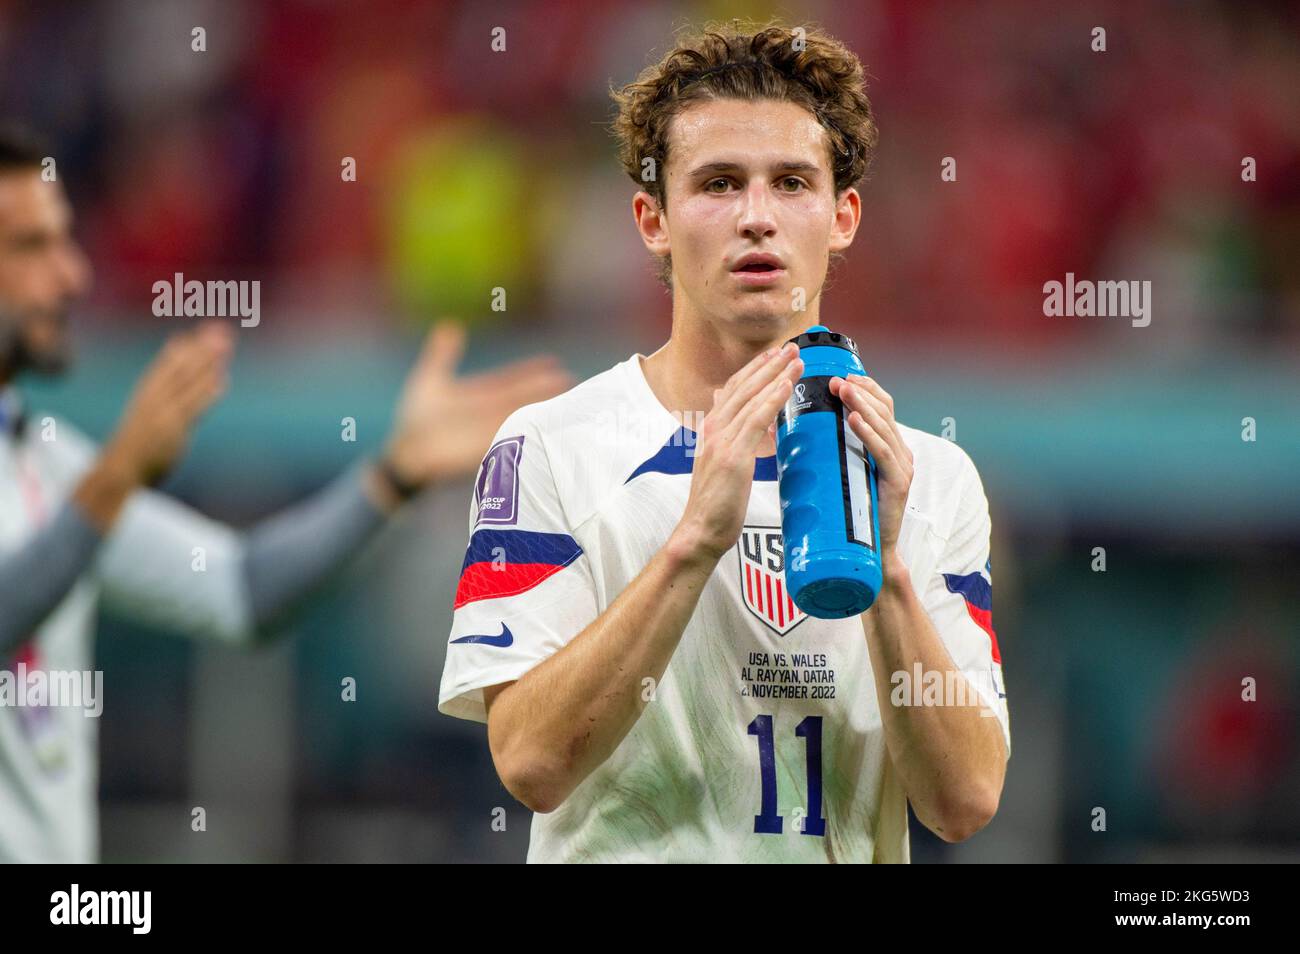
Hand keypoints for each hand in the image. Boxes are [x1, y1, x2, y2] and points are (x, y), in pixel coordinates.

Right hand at [103, 322, 233, 485]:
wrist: (119, 469)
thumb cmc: (133, 446)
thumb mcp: (143, 416)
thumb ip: (158, 397)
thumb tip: (169, 387)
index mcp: (146, 393)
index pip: (168, 363)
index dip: (187, 346)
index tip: (203, 329)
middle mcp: (155, 397)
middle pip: (182, 365)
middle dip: (202, 346)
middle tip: (221, 329)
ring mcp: (164, 411)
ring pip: (189, 381)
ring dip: (208, 361)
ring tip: (225, 345)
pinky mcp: (174, 428)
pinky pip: (194, 406)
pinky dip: (208, 392)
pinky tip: (223, 379)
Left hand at [381, 321, 572, 488]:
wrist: (405, 453)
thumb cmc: (416, 421)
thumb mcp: (430, 381)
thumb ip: (441, 355)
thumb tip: (450, 326)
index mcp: (482, 395)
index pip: (511, 380)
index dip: (530, 371)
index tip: (553, 361)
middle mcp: (489, 412)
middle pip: (522, 398)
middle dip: (543, 390)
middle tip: (569, 380)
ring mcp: (487, 430)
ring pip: (519, 417)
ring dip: (540, 411)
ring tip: (562, 402)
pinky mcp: (482, 448)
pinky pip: (506, 439)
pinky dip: (522, 434)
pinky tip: (538, 427)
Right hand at [669, 343, 802, 563]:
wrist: (701, 529)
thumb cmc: (716, 501)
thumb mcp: (721, 462)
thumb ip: (732, 437)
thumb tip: (747, 419)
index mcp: (711, 428)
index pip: (735, 388)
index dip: (756, 368)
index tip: (776, 354)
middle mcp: (713, 427)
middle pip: (744, 386)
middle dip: (769, 364)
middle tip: (792, 346)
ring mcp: (721, 440)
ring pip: (751, 397)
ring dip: (776, 375)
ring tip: (796, 359)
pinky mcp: (732, 455)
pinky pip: (755, 420)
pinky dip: (771, 399)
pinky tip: (786, 385)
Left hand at [829, 373, 913, 558]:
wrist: (870, 553)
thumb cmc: (851, 513)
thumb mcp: (839, 473)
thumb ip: (821, 451)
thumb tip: (780, 429)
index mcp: (888, 446)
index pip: (881, 406)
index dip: (863, 387)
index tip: (840, 375)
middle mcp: (900, 452)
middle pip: (884, 409)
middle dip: (860, 391)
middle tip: (835, 380)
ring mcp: (902, 466)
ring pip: (884, 426)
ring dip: (862, 405)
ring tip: (842, 391)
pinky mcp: (898, 482)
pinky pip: (883, 452)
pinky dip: (869, 434)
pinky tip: (854, 421)